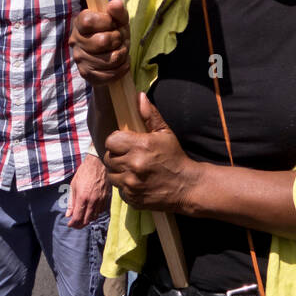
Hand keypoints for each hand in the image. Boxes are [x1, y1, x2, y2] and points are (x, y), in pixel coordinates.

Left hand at [64, 153, 109, 227]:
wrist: (98, 163)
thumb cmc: (84, 173)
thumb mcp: (73, 186)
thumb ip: (71, 202)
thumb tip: (68, 215)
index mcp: (82, 197)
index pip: (77, 217)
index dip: (73, 224)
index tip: (70, 224)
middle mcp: (92, 201)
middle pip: (86, 220)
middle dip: (79, 225)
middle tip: (75, 224)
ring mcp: (101, 200)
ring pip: (95, 217)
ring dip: (88, 220)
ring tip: (82, 218)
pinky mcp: (107, 198)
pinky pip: (101, 211)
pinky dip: (95, 214)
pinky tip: (91, 211)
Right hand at [73, 0, 129, 85]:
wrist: (112, 54)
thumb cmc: (113, 32)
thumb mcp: (118, 19)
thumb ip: (118, 11)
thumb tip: (115, 4)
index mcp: (80, 22)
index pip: (89, 21)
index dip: (106, 22)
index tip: (112, 23)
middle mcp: (75, 41)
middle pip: (102, 41)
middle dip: (118, 39)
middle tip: (118, 39)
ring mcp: (80, 59)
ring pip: (109, 59)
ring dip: (122, 54)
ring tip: (120, 50)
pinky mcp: (86, 74)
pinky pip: (109, 74)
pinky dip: (121, 69)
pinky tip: (121, 63)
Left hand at [104, 95, 199, 211]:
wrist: (186, 186)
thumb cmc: (174, 157)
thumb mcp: (165, 133)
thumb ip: (150, 115)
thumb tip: (139, 96)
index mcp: (140, 146)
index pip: (111, 141)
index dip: (116, 141)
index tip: (125, 143)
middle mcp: (133, 165)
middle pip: (108, 158)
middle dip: (117, 156)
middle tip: (129, 156)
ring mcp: (132, 184)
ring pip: (111, 175)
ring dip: (119, 171)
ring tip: (132, 169)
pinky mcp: (132, 199)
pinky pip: (119, 190)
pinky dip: (125, 186)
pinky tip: (137, 181)